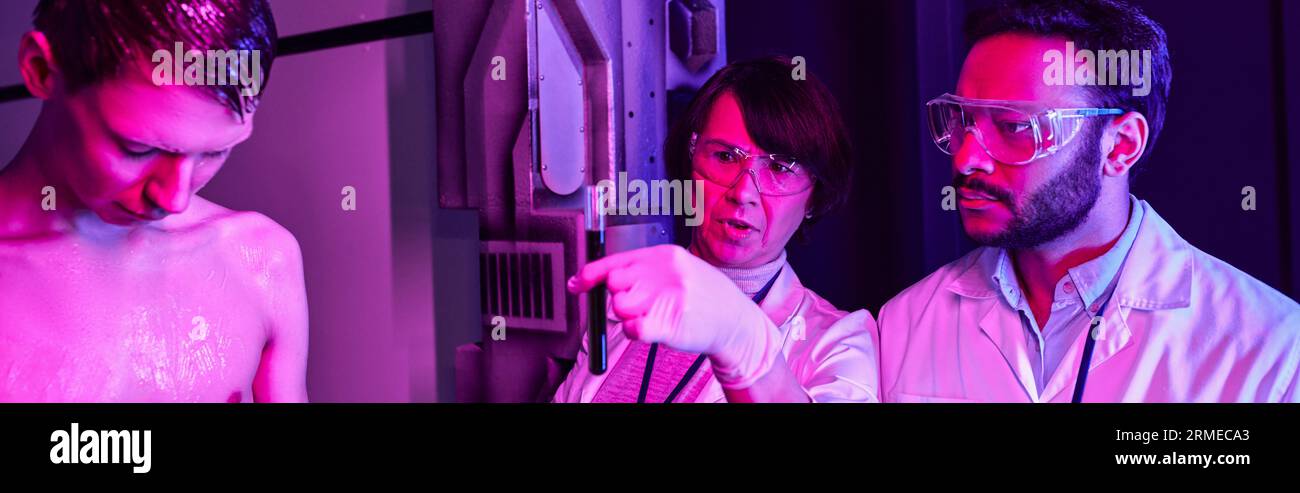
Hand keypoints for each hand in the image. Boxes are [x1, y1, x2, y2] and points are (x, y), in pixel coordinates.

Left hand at [568, 244, 781, 388]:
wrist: (736, 321)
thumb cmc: (703, 297)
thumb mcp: (676, 271)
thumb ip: (640, 271)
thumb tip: (593, 278)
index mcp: (664, 255)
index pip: (616, 261)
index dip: (591, 274)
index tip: (578, 284)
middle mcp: (665, 272)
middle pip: (615, 284)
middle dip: (619, 298)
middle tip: (640, 306)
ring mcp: (670, 297)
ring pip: (620, 307)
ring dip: (629, 317)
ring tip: (652, 317)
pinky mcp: (671, 323)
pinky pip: (634, 328)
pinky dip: (635, 332)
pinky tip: (650, 329)